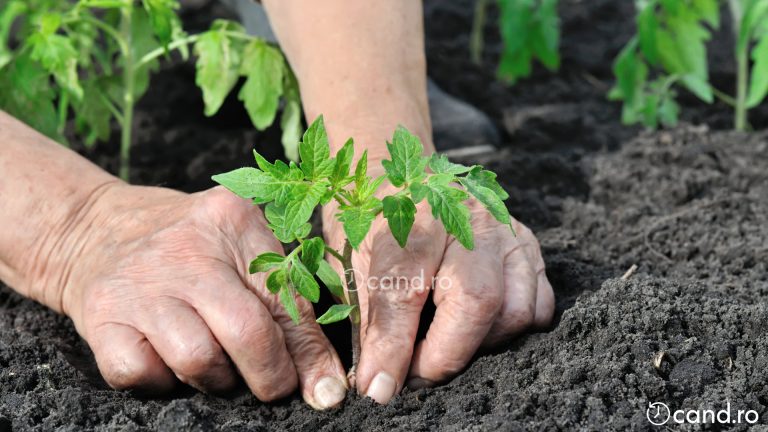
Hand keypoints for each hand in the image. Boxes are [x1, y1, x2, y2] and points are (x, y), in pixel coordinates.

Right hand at [55, 185, 347, 408]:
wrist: (93, 227)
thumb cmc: (187, 245)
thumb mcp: (240, 247)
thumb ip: (286, 300)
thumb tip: (325, 381)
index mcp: (233, 221)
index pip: (286, 298)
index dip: (310, 354)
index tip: (325, 391)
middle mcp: (186, 249)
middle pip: (247, 332)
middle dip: (270, 376)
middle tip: (271, 385)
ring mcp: (139, 283)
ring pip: (197, 361)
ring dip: (215, 380)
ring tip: (215, 364)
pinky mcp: (101, 316)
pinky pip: (140, 374)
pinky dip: (161, 382)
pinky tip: (166, 360)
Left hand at [322, 184, 554, 403]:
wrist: (404, 178)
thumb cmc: (374, 222)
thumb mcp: (353, 261)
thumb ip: (370, 320)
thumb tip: (378, 384)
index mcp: (410, 214)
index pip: (404, 289)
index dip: (392, 347)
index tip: (380, 387)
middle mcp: (466, 216)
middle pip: (477, 299)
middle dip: (446, 354)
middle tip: (415, 372)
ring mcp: (504, 229)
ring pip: (515, 308)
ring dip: (480, 344)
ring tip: (445, 344)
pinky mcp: (528, 243)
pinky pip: (539, 303)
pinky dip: (511, 329)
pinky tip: (478, 327)